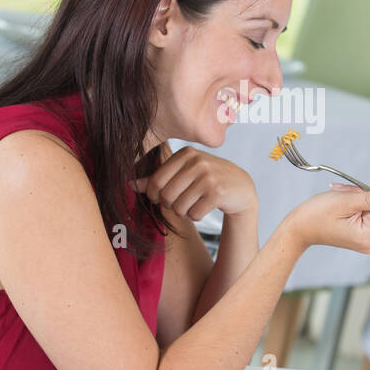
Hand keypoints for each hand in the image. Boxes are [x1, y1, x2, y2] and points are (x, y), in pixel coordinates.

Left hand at [131, 145, 256, 219]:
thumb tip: (129, 185)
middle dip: (171, 205)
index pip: (156, 181)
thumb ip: (157, 178)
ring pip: (180, 207)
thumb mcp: (183, 173)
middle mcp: (198, 162)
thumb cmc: (207, 179)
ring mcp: (209, 176)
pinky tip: (205, 207)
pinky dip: (196, 216)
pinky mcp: (218, 192)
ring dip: (185, 212)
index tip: (163, 197)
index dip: (155, 195)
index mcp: (186, 153)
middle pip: (167, 196)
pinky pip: (194, 214)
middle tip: (181, 201)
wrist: (240, 188)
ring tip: (195, 203)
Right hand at [281, 178, 369, 253]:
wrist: (298, 228)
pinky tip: (343, 200)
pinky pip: (368, 212)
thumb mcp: (345, 201)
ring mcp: (367, 238)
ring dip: (361, 196)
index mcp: (369, 236)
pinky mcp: (362, 233)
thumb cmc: (315, 216)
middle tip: (351, 189)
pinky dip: (358, 202)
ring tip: (342, 194)